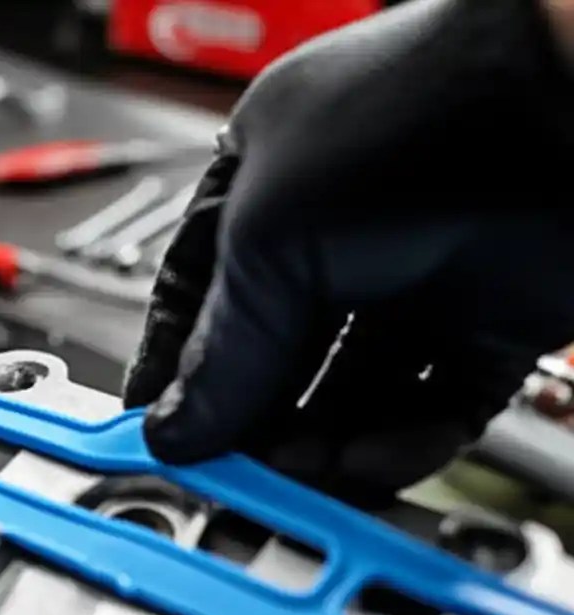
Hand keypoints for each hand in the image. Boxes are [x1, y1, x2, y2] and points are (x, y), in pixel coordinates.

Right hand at [125, 0, 573, 505]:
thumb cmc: (427, 111)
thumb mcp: (273, 235)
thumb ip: (223, 346)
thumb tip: (177, 426)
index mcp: (269, 181)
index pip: (198, 290)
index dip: (172, 362)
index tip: (157, 426)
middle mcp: (340, 232)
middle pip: (275, 352)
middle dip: (250, 415)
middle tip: (227, 468)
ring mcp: (418, 279)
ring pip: (352, 393)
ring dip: (319, 442)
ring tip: (295, 472)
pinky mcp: (488, 326)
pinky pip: (430, 409)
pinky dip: (398, 446)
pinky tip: (366, 463)